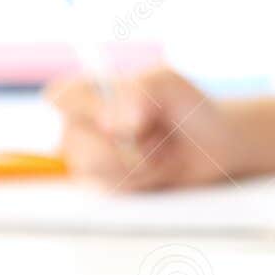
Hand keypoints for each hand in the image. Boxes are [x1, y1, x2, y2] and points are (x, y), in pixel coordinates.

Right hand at [45, 66, 236, 190]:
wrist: (214, 145)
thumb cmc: (186, 107)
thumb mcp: (169, 84)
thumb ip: (139, 91)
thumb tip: (112, 123)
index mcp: (89, 92)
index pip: (61, 96)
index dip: (88, 108)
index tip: (120, 118)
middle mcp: (81, 127)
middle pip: (75, 142)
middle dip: (121, 145)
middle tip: (156, 138)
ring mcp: (90, 160)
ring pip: (92, 168)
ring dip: (136, 163)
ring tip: (161, 152)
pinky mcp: (105, 187)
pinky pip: (111, 190)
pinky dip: (141, 181)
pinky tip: (159, 170)